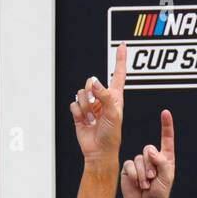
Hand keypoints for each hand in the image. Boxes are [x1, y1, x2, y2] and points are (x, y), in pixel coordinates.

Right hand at [70, 42, 126, 168]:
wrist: (99, 152)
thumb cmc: (111, 136)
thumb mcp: (114, 115)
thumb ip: (105, 96)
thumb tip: (94, 82)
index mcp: (115, 97)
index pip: (118, 74)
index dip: (120, 60)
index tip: (122, 46)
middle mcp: (102, 98)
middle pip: (91, 82)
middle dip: (91, 95)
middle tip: (96, 110)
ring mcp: (91, 105)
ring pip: (80, 93)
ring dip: (85, 107)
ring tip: (92, 119)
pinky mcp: (80, 112)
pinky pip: (73, 104)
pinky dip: (78, 113)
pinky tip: (85, 122)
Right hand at [122, 110, 174, 197]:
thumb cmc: (158, 195)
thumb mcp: (166, 179)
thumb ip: (162, 162)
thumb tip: (151, 150)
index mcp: (165, 158)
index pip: (166, 139)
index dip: (166, 126)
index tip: (165, 113)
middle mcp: (152, 158)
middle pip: (149, 148)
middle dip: (151, 165)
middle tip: (153, 179)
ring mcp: (139, 162)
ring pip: (139, 158)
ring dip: (143, 173)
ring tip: (146, 185)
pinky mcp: (129, 168)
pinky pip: (130, 165)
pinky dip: (135, 175)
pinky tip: (137, 184)